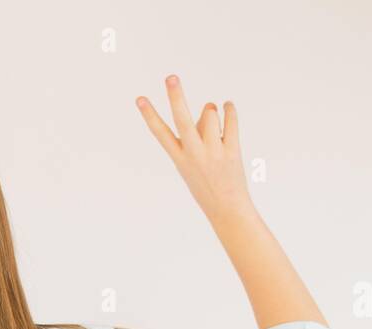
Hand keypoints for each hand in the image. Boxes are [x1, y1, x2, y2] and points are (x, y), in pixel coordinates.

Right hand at [136, 76, 252, 224]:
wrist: (226, 208)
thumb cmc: (206, 185)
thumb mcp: (192, 164)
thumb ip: (197, 134)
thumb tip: (210, 107)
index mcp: (179, 158)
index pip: (160, 132)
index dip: (149, 114)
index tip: (139, 98)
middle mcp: (193, 153)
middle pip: (182, 119)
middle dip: (176, 97)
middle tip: (171, 77)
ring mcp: (212, 152)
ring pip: (210, 114)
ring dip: (213, 113)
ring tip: (215, 125)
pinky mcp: (231, 150)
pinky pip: (230, 120)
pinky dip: (229, 110)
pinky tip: (228, 107)